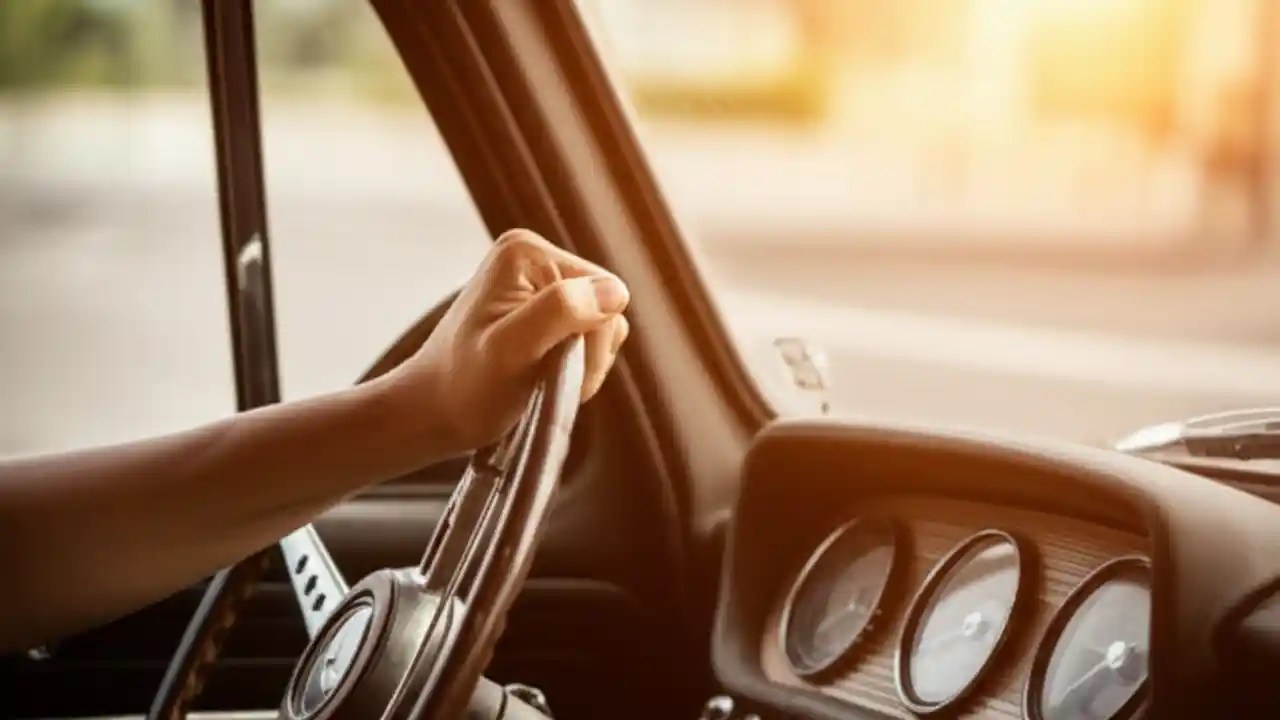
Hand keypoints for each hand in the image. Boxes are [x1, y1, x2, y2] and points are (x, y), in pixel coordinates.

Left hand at [387, 229, 629, 457]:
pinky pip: (587, 337)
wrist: (432, 413)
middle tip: (547, 381)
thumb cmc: (465, 388)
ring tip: (542, 381)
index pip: (606, 292)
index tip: (554, 370)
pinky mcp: (543, 308)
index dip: (591, 341)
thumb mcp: (510, 350)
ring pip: (600, 327)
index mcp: (527, 252)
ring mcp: (539, 283)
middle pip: (605, 308)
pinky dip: (575, 366)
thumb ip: (560, 312)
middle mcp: (535, 256)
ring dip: (582, 364)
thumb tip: (616, 290)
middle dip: (586, 355)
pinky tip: (545, 378)